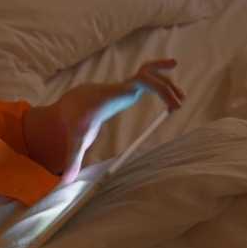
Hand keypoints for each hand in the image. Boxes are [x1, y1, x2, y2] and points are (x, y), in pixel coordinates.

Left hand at [54, 59, 184, 182]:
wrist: (70, 103)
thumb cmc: (75, 120)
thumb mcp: (75, 140)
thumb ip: (72, 160)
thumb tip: (66, 181)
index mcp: (114, 96)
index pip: (141, 82)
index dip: (160, 89)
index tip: (172, 105)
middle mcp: (122, 88)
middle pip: (149, 77)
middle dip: (166, 88)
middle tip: (178, 107)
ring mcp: (125, 86)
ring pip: (149, 73)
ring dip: (166, 82)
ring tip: (180, 99)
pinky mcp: (127, 87)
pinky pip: (146, 74)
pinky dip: (159, 70)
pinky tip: (171, 66)